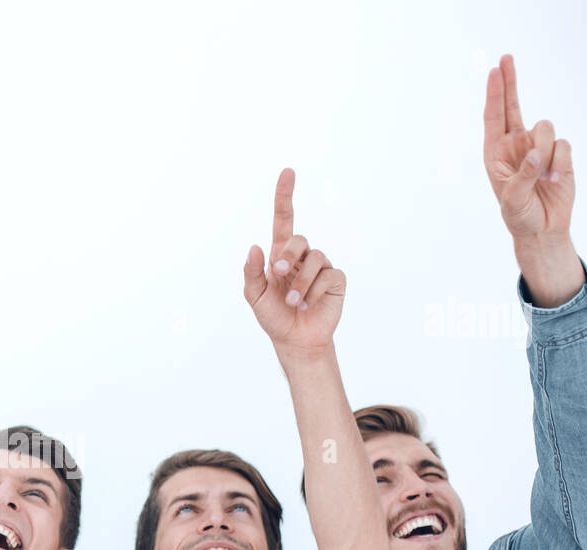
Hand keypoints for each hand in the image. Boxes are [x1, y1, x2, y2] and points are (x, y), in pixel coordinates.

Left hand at [243, 168, 345, 354]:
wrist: (295, 340)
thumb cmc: (273, 316)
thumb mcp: (254, 297)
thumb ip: (252, 273)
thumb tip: (255, 247)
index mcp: (281, 255)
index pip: (284, 219)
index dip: (285, 195)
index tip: (288, 172)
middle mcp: (302, 257)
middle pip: (299, 239)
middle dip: (288, 255)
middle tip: (278, 273)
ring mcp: (320, 266)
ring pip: (315, 258)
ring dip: (300, 282)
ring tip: (292, 301)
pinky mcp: (335, 280)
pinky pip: (328, 275)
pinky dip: (314, 292)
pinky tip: (307, 305)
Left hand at [483, 54, 574, 244]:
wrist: (543, 229)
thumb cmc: (519, 216)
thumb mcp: (512, 200)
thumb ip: (522, 175)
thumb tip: (535, 153)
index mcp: (496, 154)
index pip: (494, 117)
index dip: (495, 94)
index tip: (494, 71)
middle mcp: (516, 146)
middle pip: (515, 106)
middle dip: (511, 82)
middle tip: (506, 58)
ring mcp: (538, 148)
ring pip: (546, 128)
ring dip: (546, 152)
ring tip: (544, 178)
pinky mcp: (560, 154)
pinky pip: (564, 144)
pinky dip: (561, 163)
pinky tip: (555, 180)